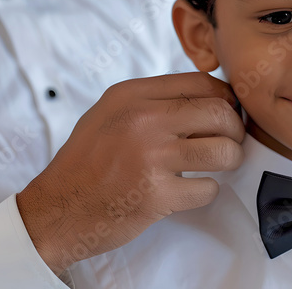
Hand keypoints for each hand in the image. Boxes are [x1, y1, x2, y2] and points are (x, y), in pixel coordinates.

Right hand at [16, 72, 244, 275]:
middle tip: (230, 141)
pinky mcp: (157, 196)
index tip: (228, 111)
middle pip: (219, 113)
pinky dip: (207, 191)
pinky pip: (208, 188)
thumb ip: (153, 101)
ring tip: (221, 165)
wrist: (57, 210)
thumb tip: (211, 96)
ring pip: (223, 150)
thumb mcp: (111, 113)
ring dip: (230, 159)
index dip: (225, 97)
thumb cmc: (88, 161)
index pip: (201, 82)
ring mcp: (150, 158)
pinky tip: (192, 189)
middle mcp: (142, 121)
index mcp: (132, 95)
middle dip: (234, 129)